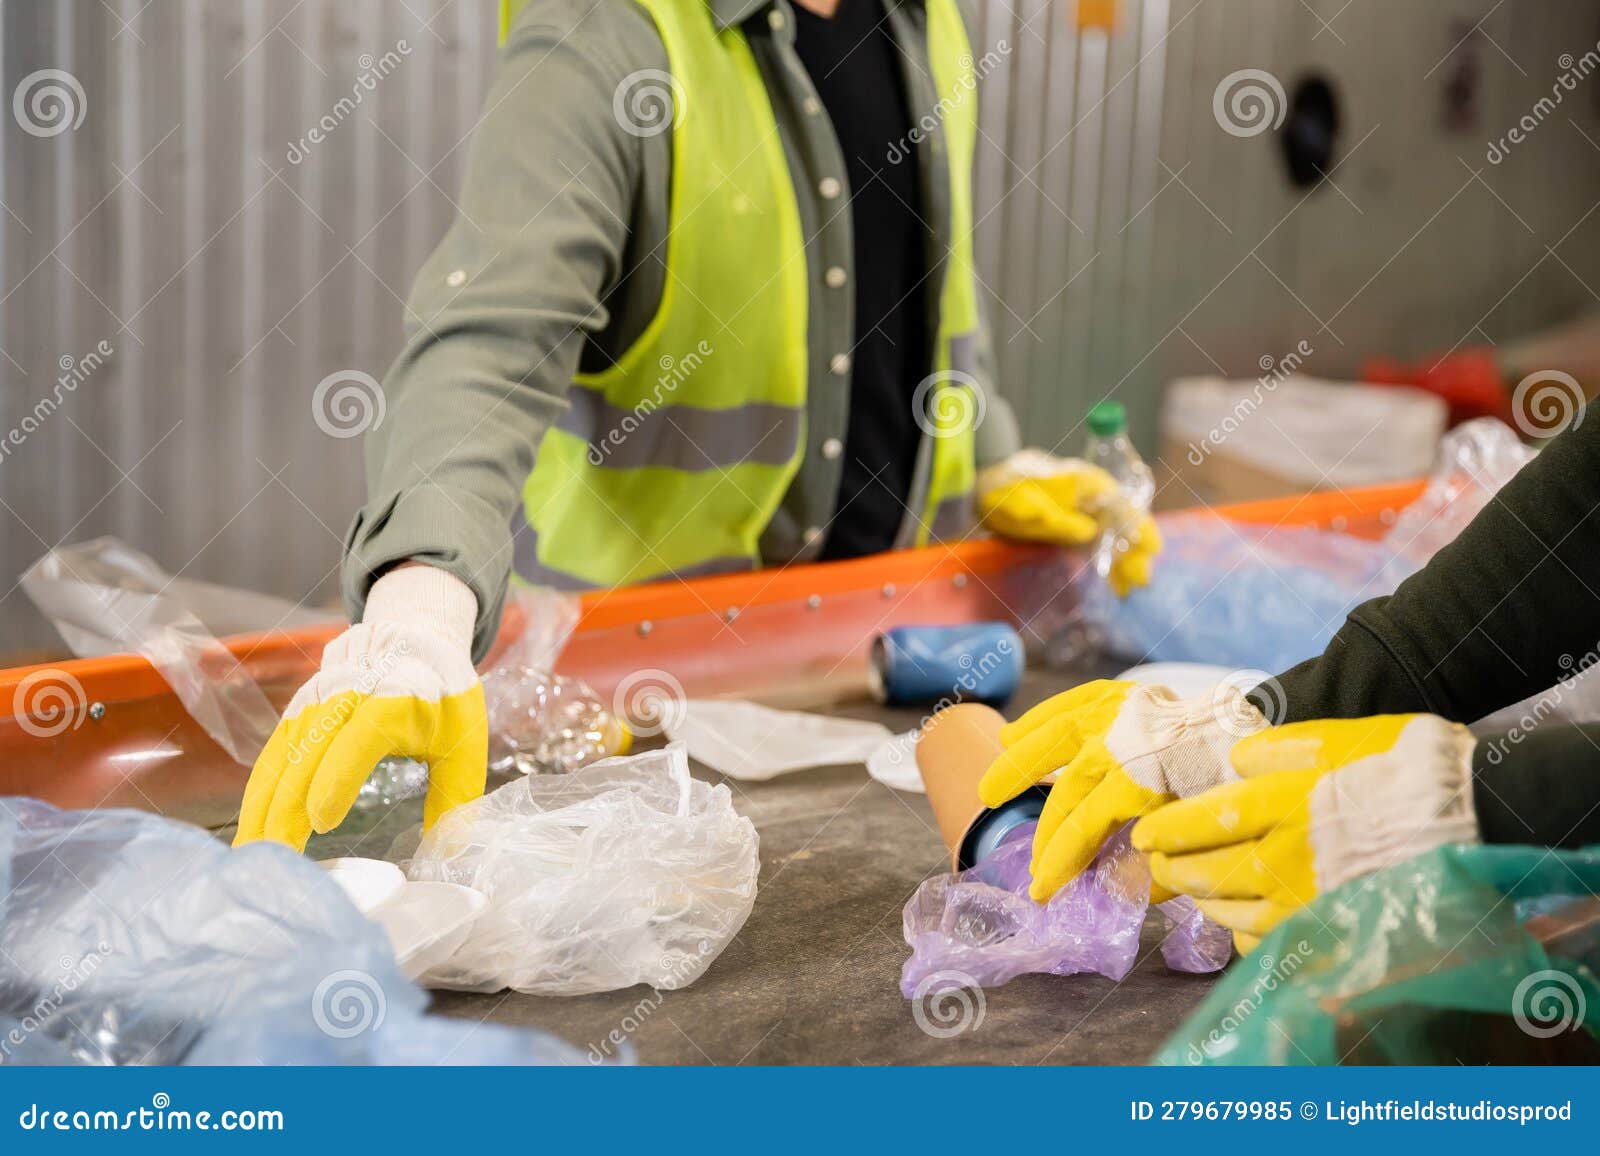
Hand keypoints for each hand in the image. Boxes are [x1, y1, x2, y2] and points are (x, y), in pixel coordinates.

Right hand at [233, 564, 486, 850]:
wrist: (414, 641)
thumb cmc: (444, 698)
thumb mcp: (466, 742)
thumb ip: (456, 797)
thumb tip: (447, 851)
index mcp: (394, 699)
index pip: (358, 739)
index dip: (337, 777)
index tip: (323, 821)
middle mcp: (347, 695)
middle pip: (308, 754)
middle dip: (288, 810)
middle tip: (280, 862)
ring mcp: (315, 702)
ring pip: (281, 757)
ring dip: (263, 806)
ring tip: (255, 855)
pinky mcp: (297, 712)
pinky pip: (272, 755)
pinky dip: (259, 792)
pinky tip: (254, 827)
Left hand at [976, 451, 1162, 595]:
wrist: (988, 491)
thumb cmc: (1004, 490)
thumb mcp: (1018, 500)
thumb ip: (1049, 514)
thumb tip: (1086, 530)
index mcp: (1084, 482)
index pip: (1120, 502)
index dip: (1136, 524)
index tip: (1149, 545)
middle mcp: (1092, 497)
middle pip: (1123, 522)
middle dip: (1134, 550)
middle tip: (1141, 578)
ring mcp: (1088, 514)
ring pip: (1117, 538)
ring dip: (1126, 561)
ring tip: (1134, 586)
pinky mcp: (1079, 532)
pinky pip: (1102, 548)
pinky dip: (1111, 566)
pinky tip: (1119, 586)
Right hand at [978, 679, 1266, 901]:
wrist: (1249, 729)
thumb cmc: (1225, 787)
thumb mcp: (1196, 833)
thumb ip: (1153, 866)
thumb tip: (1110, 891)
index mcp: (1142, 780)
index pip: (1083, 829)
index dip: (1057, 864)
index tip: (1041, 893)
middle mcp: (1120, 742)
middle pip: (1065, 792)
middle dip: (1042, 834)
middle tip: (1026, 863)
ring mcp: (1116, 712)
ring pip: (1052, 737)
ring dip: (1016, 764)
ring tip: (988, 792)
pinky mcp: (1118, 694)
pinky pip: (1068, 704)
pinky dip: (1038, 719)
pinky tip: (1012, 735)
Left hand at [1132, 714, 1478, 951]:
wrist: (1477, 812)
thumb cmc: (1406, 764)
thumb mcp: (1336, 735)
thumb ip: (1275, 749)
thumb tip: (1233, 761)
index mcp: (1279, 804)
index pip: (1199, 822)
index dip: (1164, 831)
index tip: (1144, 836)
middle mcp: (1285, 857)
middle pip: (1207, 873)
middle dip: (1175, 870)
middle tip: (1160, 865)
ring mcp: (1310, 900)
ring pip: (1233, 913)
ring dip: (1207, 902)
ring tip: (1196, 891)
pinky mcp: (1334, 930)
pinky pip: (1272, 944)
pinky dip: (1248, 936)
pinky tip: (1244, 923)